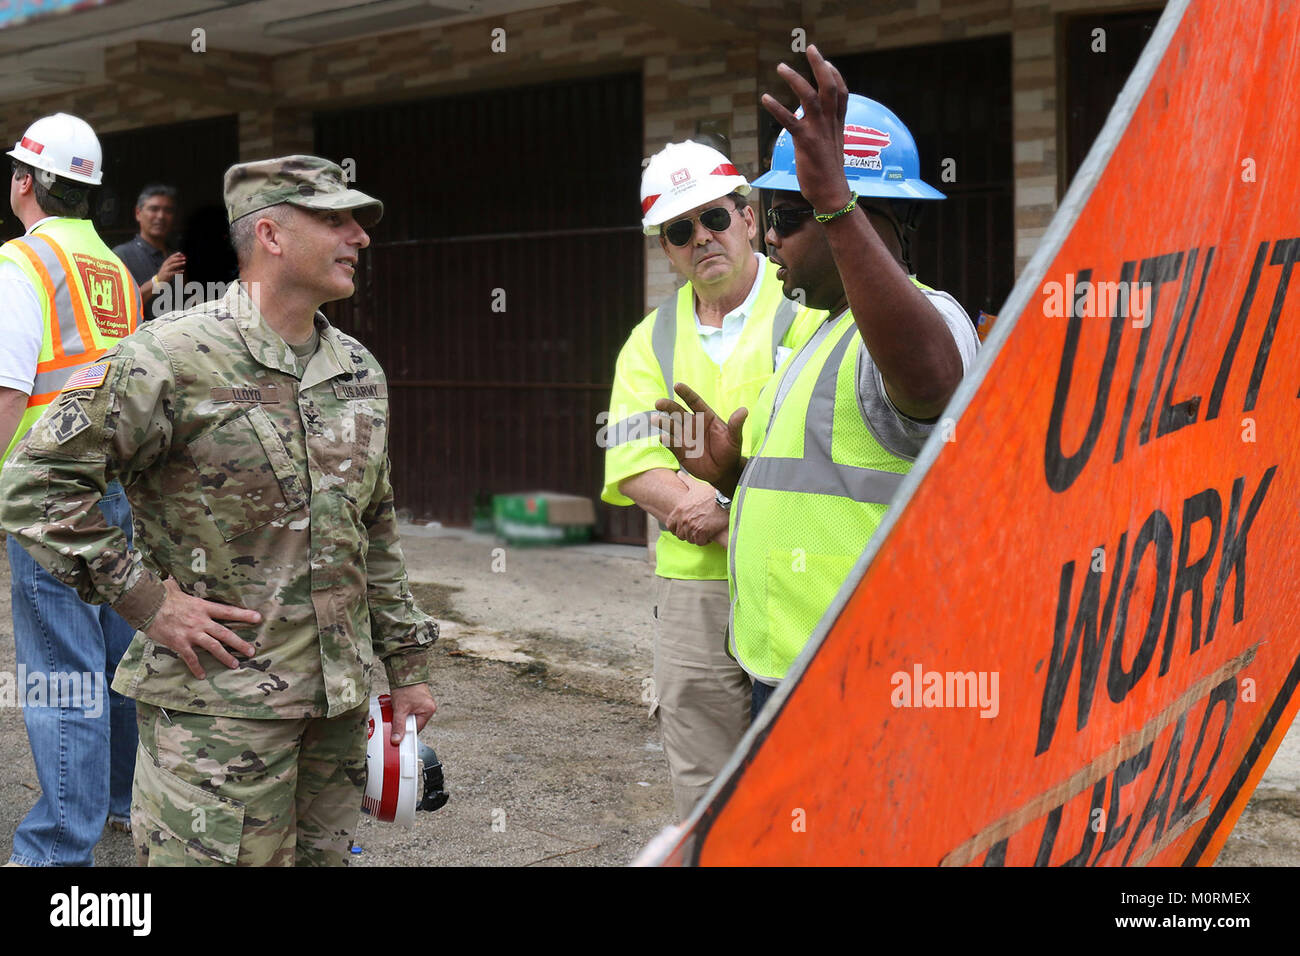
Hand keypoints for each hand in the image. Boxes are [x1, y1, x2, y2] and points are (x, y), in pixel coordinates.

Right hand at [143, 578, 260, 678]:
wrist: (146, 606)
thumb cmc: (160, 595)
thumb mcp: (174, 587)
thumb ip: (178, 585)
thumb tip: (173, 578)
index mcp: (202, 606)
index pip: (228, 611)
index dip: (244, 615)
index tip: (258, 618)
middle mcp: (201, 621)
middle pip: (225, 633)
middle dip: (239, 643)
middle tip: (251, 651)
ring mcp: (191, 633)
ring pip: (213, 646)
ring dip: (225, 657)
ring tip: (235, 665)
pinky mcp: (180, 643)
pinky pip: (191, 658)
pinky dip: (196, 667)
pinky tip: (202, 675)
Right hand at [157, 252, 185, 283]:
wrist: (159, 280)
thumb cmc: (165, 273)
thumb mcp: (168, 267)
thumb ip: (173, 264)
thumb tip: (181, 260)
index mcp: (165, 263)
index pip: (170, 257)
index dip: (175, 255)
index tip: (181, 253)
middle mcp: (165, 265)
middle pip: (172, 260)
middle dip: (178, 258)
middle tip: (184, 258)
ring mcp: (166, 270)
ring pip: (172, 265)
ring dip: (179, 263)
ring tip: (184, 262)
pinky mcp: (167, 275)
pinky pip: (173, 272)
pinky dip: (178, 271)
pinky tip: (183, 270)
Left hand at [390, 683, 437, 743]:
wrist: (404, 671)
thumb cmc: (406, 686)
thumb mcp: (400, 709)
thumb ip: (399, 725)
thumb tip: (397, 739)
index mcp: (428, 710)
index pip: (417, 729)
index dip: (406, 732)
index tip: (397, 736)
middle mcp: (428, 707)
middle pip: (413, 723)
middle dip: (403, 722)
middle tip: (394, 719)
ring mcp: (423, 702)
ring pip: (410, 716)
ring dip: (402, 716)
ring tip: (395, 711)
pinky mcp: (417, 699)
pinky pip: (409, 710)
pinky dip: (402, 710)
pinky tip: (397, 707)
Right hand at [653, 382, 745, 490]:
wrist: (724, 471)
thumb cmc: (730, 451)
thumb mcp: (735, 438)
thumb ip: (736, 425)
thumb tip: (744, 410)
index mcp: (705, 416)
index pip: (694, 402)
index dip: (686, 393)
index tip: (677, 386)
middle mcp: (693, 424)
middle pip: (678, 412)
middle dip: (668, 406)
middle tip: (659, 403)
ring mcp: (685, 437)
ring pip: (672, 426)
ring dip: (664, 422)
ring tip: (656, 419)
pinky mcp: (680, 451)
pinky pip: (672, 444)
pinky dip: (667, 441)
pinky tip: (663, 438)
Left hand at [665, 473, 727, 545]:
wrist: (725, 500)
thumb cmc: (712, 493)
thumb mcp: (697, 486)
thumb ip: (686, 481)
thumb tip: (679, 473)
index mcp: (679, 509)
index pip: (670, 525)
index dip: (676, 528)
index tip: (684, 528)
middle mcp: (683, 519)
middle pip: (680, 534)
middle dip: (688, 534)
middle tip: (696, 530)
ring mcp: (692, 527)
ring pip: (690, 539)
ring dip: (696, 538)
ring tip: (703, 532)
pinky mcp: (702, 533)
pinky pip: (699, 542)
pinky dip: (704, 541)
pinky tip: (709, 535)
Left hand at [761, 44, 852, 213]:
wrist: (831, 194)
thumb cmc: (829, 174)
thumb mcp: (832, 148)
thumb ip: (826, 133)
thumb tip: (817, 128)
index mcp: (838, 124)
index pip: (842, 92)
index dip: (835, 74)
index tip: (827, 61)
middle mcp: (830, 123)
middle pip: (829, 86)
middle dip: (820, 65)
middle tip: (811, 48)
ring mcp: (819, 131)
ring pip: (809, 97)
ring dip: (795, 79)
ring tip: (782, 67)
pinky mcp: (805, 142)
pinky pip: (789, 120)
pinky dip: (776, 108)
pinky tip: (765, 98)